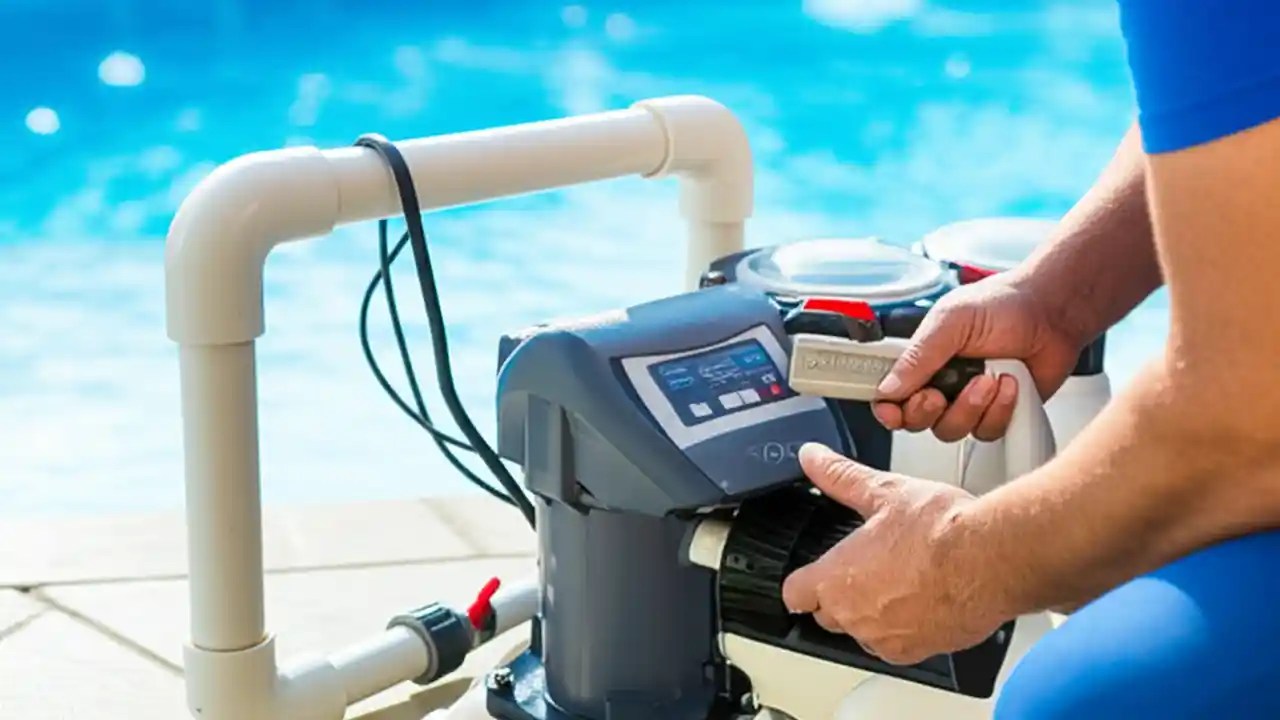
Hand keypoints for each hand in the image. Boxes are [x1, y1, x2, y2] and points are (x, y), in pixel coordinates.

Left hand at [781, 444, 1011, 664]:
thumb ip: (840, 477)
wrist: (991, 559)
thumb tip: (814, 459)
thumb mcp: (883, 492)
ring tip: (898, 580)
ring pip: (862, 632)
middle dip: (838, 595)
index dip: (803, 581)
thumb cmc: (941, 529)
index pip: (793, 593)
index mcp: (835, 579)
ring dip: (871, 614)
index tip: (813, 573)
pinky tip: (923, 600)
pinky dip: (904, 629)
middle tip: (865, 567)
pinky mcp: (918, 652)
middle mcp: (854, 616)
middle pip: (827, 615)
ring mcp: (885, 639)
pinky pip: (896, 647)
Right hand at [874, 275, 1083, 440]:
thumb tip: (888, 389)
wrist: (1054, 312)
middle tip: (939, 395)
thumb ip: (918, 357)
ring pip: (951, 430)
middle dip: (928, 411)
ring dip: (970, 408)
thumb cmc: (1005, 304)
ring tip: (989, 379)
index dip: (888, 409)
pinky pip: (986, 431)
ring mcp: (969, 401)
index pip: (891, 395)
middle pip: (916, 421)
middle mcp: (942, 383)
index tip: (892, 412)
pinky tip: (1009, 385)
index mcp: (923, 360)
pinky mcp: (997, 414)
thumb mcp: (951, 322)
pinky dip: (999, 410)